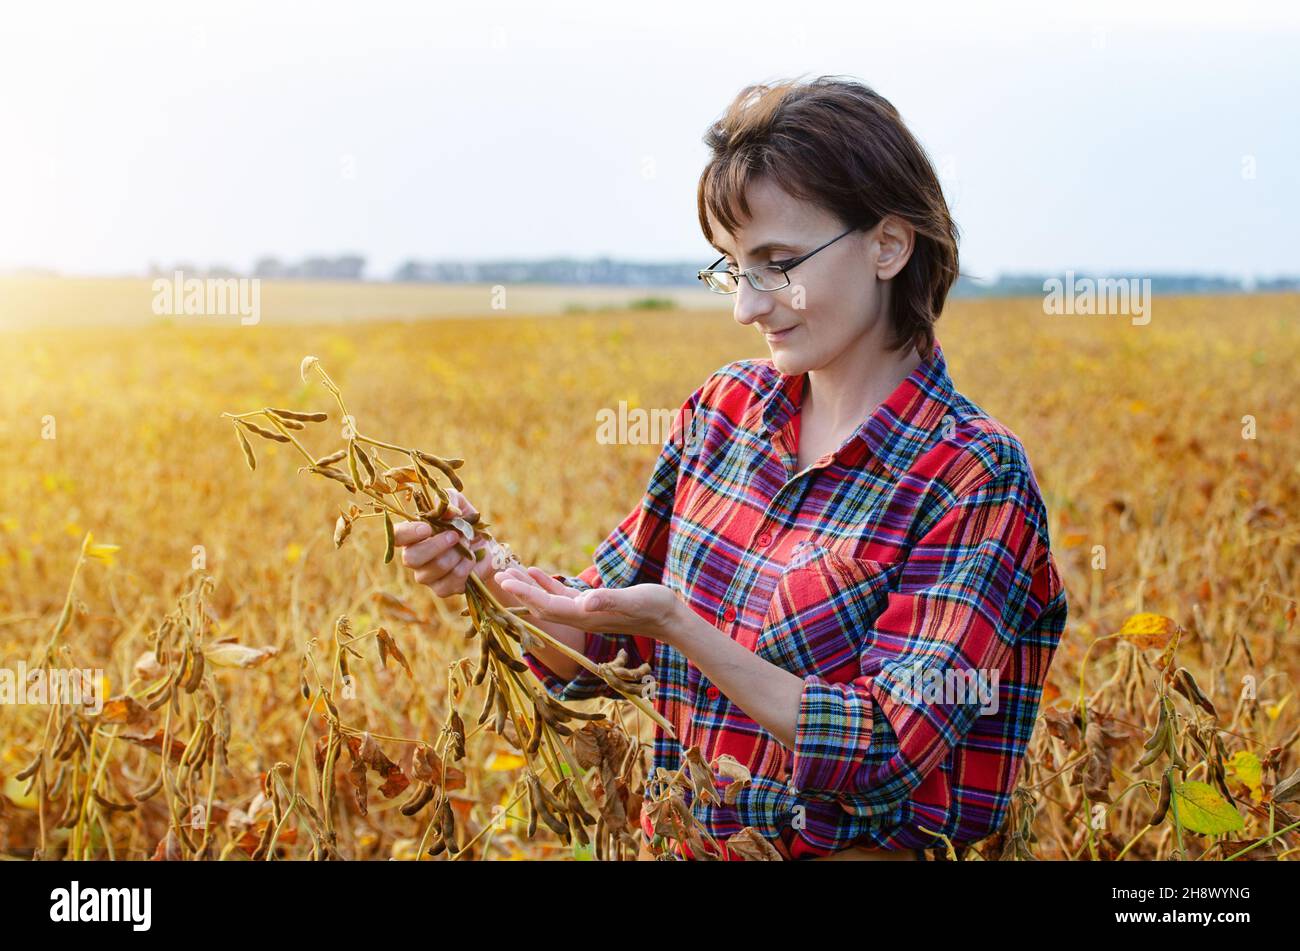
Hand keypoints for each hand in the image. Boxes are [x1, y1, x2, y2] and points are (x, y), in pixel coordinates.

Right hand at [393, 490, 494, 597]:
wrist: (487, 548)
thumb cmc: (467, 524)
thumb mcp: (461, 506)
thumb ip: (450, 500)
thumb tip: (446, 509)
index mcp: (412, 535)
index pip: (396, 536)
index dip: (408, 534)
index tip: (426, 528)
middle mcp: (414, 557)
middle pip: (412, 558)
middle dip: (438, 545)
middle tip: (456, 535)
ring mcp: (426, 576)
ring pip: (436, 567)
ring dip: (458, 553)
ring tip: (467, 544)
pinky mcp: (442, 589)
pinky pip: (452, 581)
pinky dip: (466, 566)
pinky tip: (470, 559)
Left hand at [496, 566, 682, 644]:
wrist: (670, 618)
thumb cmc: (654, 607)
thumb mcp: (633, 600)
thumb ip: (609, 600)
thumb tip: (585, 601)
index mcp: (586, 616)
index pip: (548, 606)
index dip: (526, 594)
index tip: (505, 582)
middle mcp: (581, 616)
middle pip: (542, 605)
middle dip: (520, 591)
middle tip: (498, 574)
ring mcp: (586, 612)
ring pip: (549, 600)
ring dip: (529, 587)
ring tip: (509, 572)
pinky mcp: (593, 605)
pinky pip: (562, 596)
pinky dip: (546, 585)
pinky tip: (537, 573)